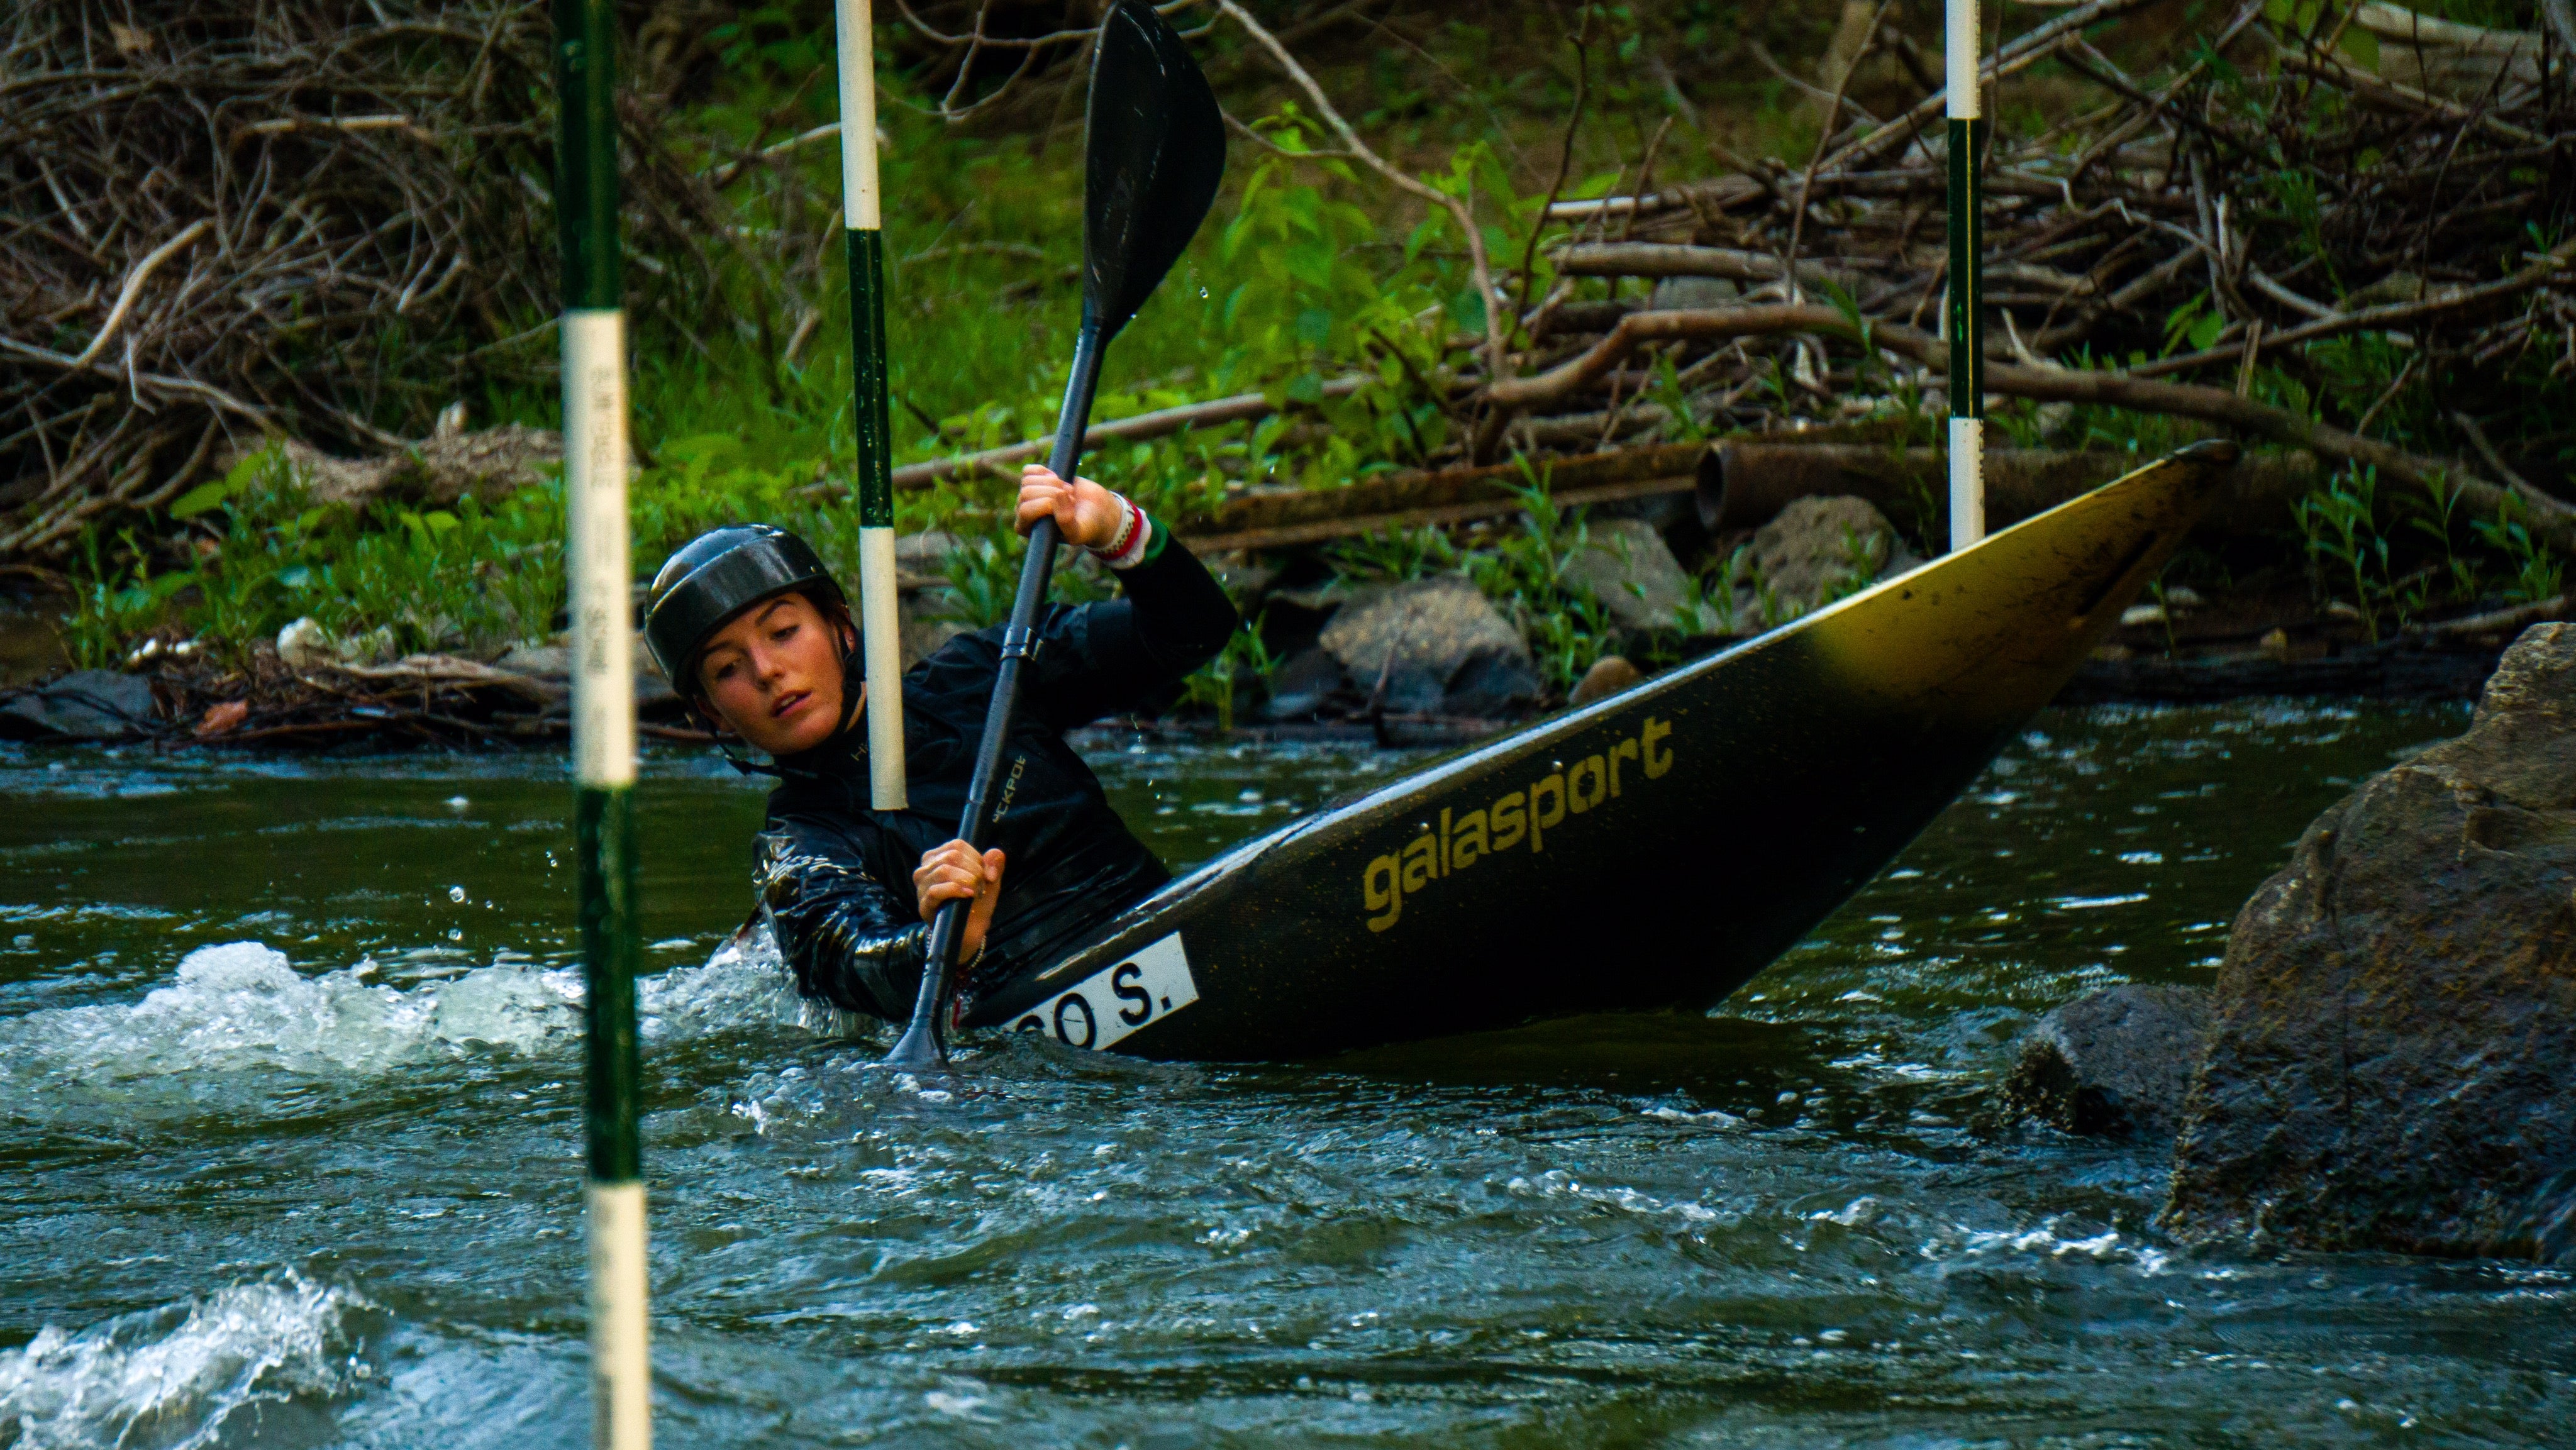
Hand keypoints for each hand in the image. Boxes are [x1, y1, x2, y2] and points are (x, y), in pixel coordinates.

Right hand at [913, 839, 1006, 962]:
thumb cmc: (976, 904)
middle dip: (974, 870)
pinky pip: (934, 891)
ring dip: (967, 880)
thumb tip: (995, 854)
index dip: (976, 857)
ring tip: (976, 892)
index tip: (986, 874)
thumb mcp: (989, 882)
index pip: (957, 845)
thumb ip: (994, 864)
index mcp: (937, 858)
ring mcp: (921, 888)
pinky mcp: (923, 906)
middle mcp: (925, 870)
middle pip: (951, 856)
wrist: (969, 934)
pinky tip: (968, 895)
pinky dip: (955, 890)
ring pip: (943, 870)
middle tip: (982, 886)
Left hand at [1016, 464, 1127, 550]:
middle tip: (1073, 499)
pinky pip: (1028, 470)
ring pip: (1028, 480)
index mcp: (1027, 529)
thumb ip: (1066, 521)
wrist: (1097, 512)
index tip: (1070, 505)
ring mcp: (1028, 495)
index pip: (1026, 511)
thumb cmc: (1085, 526)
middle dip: (1052, 492)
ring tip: (1069, 492)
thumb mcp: (1078, 532)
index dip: (1047, 504)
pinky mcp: (1035, 481)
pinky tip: (1058, 479)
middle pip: (1026, 493)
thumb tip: (1058, 495)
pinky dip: (1044, 471)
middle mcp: (1024, 512)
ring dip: (1053, 483)